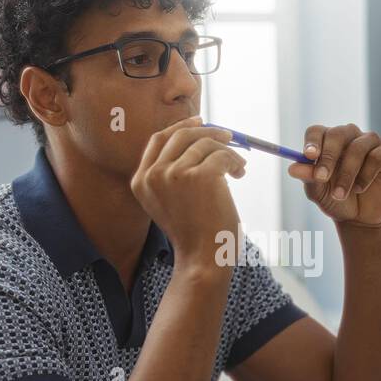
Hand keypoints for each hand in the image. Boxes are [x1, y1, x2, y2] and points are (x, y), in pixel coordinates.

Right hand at [131, 115, 245, 272]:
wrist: (203, 259)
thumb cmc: (194, 233)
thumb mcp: (172, 200)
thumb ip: (174, 172)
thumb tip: (199, 136)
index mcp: (141, 180)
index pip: (158, 140)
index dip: (180, 127)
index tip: (200, 122)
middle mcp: (153, 174)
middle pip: (181, 135)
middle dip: (208, 132)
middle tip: (228, 137)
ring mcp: (174, 174)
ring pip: (206, 144)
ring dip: (228, 152)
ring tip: (239, 168)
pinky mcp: (198, 176)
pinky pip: (222, 155)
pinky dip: (235, 161)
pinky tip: (240, 174)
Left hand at [288, 124, 380, 226]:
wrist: (361, 218)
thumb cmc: (337, 200)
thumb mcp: (318, 192)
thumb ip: (308, 178)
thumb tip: (292, 168)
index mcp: (327, 141)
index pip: (317, 131)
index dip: (313, 141)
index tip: (308, 156)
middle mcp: (348, 136)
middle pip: (337, 134)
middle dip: (328, 157)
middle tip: (322, 178)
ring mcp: (369, 142)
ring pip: (358, 147)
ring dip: (347, 173)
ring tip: (340, 194)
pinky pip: (377, 156)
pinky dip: (367, 174)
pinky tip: (360, 188)